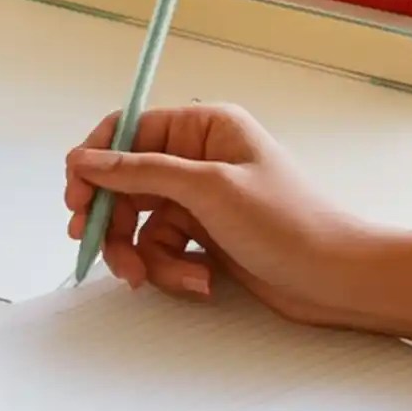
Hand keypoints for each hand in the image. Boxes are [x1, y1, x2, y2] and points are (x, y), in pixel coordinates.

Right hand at [64, 102, 367, 327]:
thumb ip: (141, 172)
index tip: (75, 196)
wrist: (336, 279)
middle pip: (126, 182)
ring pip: (139, 223)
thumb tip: (84, 159)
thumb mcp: (209, 190)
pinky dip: (170, 269)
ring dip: (140, 254)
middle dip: (112, 220)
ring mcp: (201, 199)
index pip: (129, 129)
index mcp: (203, 127)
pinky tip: (198, 283)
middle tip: (94, 247)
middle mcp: (198, 157)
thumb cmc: (286, 222)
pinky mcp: (205, 237)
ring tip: (151, 279)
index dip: (96, 161)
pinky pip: (162, 249)